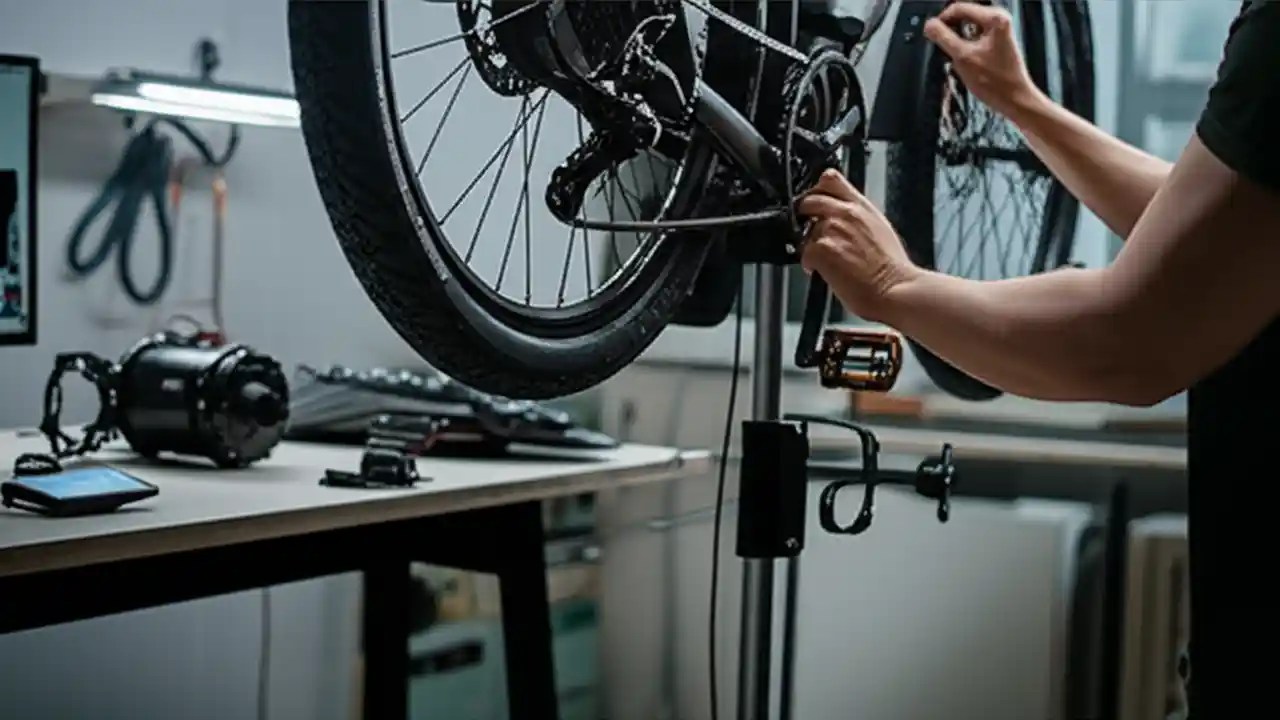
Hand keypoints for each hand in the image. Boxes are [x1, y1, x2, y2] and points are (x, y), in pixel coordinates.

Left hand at [797, 170, 918, 322]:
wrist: (894, 289)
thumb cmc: (891, 267)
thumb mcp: (879, 228)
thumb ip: (858, 216)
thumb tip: (844, 216)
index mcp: (861, 206)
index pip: (830, 179)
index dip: (817, 190)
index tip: (816, 201)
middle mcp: (845, 213)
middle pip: (809, 200)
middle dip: (805, 217)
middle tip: (811, 233)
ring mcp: (831, 229)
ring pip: (805, 232)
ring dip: (811, 245)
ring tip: (828, 260)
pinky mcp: (821, 250)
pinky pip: (804, 254)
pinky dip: (810, 265)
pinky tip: (824, 272)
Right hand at [923, 2, 1041, 121]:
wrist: (1014, 98)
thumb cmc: (995, 81)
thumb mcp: (963, 57)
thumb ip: (943, 38)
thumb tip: (929, 25)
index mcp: (994, 18)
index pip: (959, 8)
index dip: (941, 20)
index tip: (931, 34)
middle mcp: (999, 19)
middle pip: (963, 15)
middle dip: (950, 30)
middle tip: (940, 45)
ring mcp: (999, 30)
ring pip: (967, 26)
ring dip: (957, 38)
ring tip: (954, 55)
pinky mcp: (997, 41)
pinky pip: (974, 35)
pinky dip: (965, 45)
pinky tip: (964, 59)